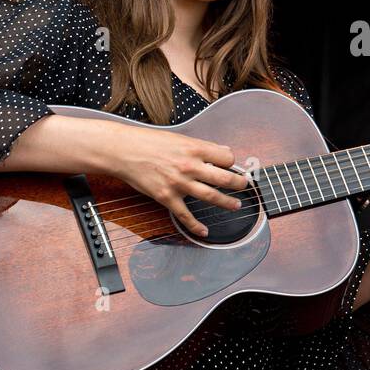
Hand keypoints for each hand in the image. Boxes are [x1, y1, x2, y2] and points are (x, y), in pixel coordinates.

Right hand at [109, 125, 248, 235]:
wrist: (123, 151)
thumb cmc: (149, 142)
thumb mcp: (180, 138)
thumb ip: (203, 146)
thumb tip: (224, 151)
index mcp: (194, 148)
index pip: (227, 157)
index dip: (233, 162)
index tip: (234, 167)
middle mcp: (190, 166)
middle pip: (225, 178)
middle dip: (239, 184)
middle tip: (245, 187)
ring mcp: (179, 183)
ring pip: (211, 196)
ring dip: (227, 203)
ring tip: (236, 205)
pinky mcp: (166, 197)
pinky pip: (185, 215)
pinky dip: (196, 226)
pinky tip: (204, 231)